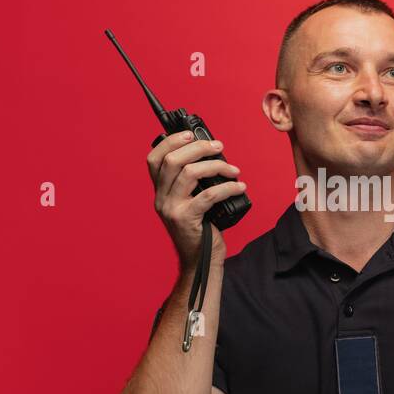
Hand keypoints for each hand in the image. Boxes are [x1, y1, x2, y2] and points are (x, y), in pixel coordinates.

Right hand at [146, 130, 246, 268]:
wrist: (200, 260)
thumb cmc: (201, 226)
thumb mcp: (190, 200)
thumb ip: (193, 180)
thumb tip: (212, 153)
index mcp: (160, 191)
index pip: (154, 159)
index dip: (170, 142)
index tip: (190, 134)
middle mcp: (161, 198)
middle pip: (172, 161)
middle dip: (198, 147)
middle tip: (218, 147)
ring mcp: (171, 209)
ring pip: (189, 173)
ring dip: (216, 166)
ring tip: (233, 170)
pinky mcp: (186, 219)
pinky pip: (208, 195)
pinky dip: (227, 187)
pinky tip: (239, 187)